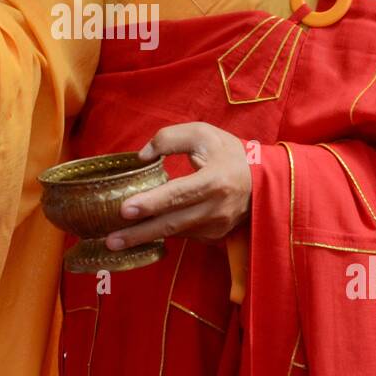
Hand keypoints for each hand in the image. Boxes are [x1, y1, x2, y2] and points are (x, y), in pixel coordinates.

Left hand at [106, 122, 251, 251]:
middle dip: (139, 233)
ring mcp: (217, 226)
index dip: (151, 203)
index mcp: (215, 181)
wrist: (264, 179)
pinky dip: (162, 234)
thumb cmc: (229, 153)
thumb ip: (169, 138)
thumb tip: (141, 156)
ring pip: (175, 233)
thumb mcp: (202, 133)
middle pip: (172, 224)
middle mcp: (217, 208)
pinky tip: (142, 234)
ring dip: (145, 238)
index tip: (125, 209)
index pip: (178, 194)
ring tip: (116, 241)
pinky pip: (183, 234)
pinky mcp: (215, 235)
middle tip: (111, 240)